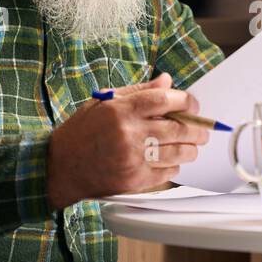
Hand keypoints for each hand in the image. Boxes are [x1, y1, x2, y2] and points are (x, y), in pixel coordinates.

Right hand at [46, 72, 209, 207]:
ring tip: (192, 146)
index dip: (187, 101)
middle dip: (198, 129)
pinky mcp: (134, 180)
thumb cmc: (81, 132)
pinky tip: (171, 161)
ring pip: (178, 153)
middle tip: (202, 130)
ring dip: (191, 149)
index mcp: (122, 110)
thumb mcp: (104, 102)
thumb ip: (138, 91)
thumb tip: (166, 81)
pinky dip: (175, 166)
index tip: (193, 104)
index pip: (166, 100)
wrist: (59, 168)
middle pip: (179, 128)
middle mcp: (129, 133)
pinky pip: (167, 173)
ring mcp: (133, 158)